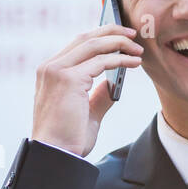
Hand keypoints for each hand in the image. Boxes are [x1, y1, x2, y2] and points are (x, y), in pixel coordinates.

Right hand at [31, 24, 143, 157]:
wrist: (56, 156)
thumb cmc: (68, 140)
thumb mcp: (86, 114)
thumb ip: (97, 96)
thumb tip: (112, 84)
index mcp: (50, 73)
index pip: (76, 45)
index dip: (99, 37)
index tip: (118, 36)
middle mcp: (50, 67)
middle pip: (84, 37)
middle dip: (111, 31)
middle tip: (132, 34)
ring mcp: (58, 71)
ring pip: (93, 45)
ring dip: (119, 43)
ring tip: (137, 49)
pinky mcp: (69, 80)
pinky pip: (101, 62)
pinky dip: (120, 59)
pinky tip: (134, 62)